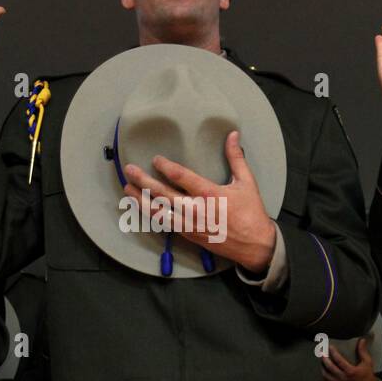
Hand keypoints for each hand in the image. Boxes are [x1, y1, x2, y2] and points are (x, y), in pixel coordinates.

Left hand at [121, 131, 275, 271]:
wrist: (254, 246)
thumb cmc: (251, 213)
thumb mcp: (246, 182)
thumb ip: (236, 157)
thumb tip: (233, 135)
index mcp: (209, 194)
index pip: (181, 177)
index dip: (165, 166)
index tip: (156, 159)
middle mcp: (195, 210)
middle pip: (163, 194)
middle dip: (143, 181)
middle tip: (129, 171)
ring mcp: (190, 224)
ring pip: (159, 212)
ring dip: (141, 200)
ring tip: (127, 190)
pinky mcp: (188, 235)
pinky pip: (165, 224)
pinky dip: (151, 215)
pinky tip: (142, 208)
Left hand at [321, 338, 380, 380]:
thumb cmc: (367, 374)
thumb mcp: (367, 362)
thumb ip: (363, 351)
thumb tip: (362, 340)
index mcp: (351, 371)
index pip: (339, 361)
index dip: (333, 353)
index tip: (329, 346)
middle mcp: (343, 377)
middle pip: (330, 367)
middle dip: (324, 359)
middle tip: (321, 351)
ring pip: (326, 375)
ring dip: (322, 367)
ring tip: (320, 360)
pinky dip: (323, 375)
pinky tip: (322, 369)